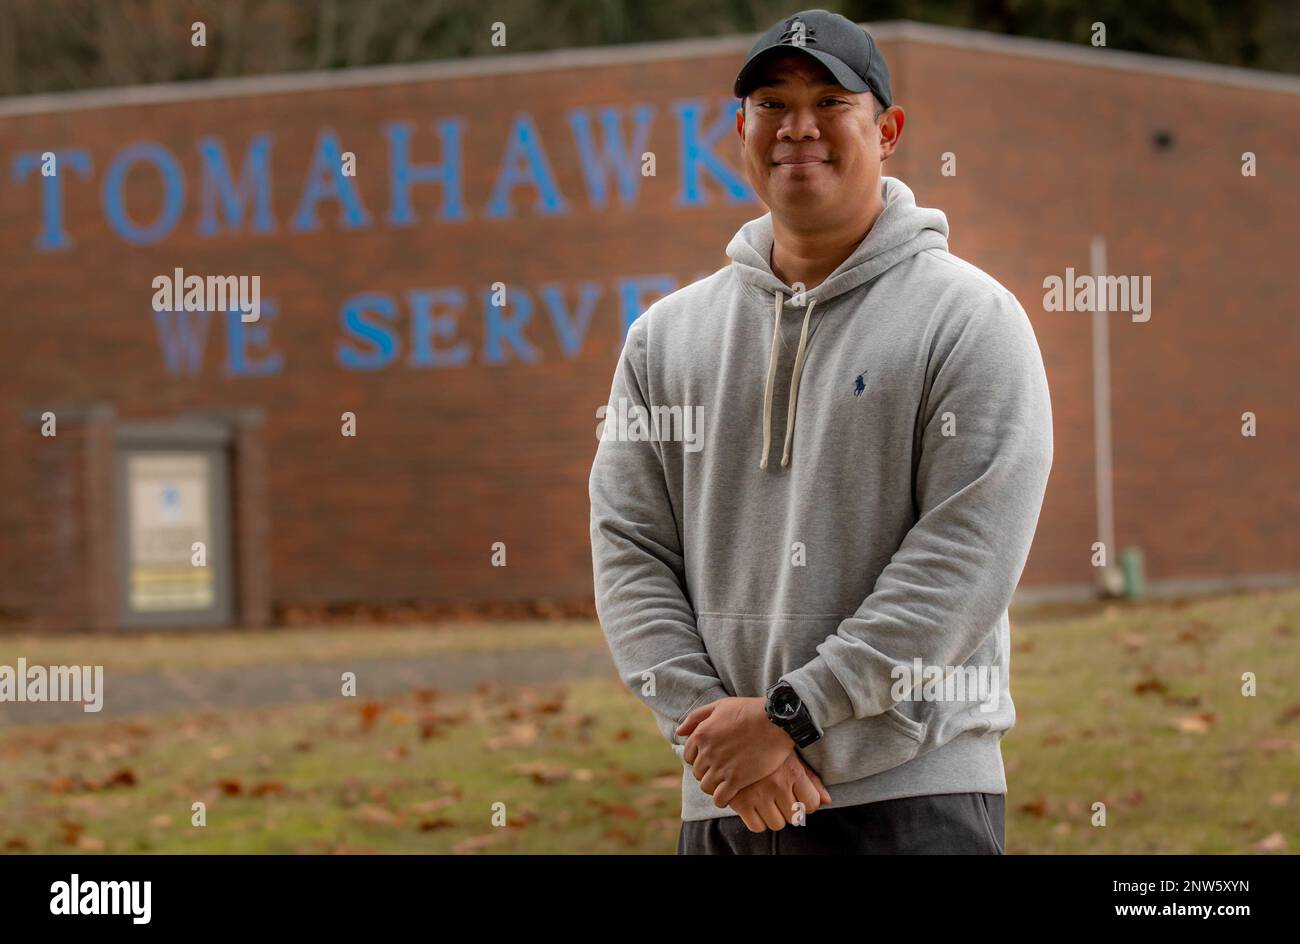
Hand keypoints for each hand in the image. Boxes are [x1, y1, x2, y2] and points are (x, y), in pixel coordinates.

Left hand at [677, 696, 794, 807]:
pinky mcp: (736, 780)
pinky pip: (719, 798)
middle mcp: (707, 752)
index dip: (699, 758)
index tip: (711, 759)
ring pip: (706, 786)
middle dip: (707, 772)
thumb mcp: (720, 706)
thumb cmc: (750, 710)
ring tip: (726, 783)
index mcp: (702, 734)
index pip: (689, 755)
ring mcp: (721, 767)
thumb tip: (679, 732)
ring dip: (714, 786)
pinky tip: (731, 794)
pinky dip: (722, 799)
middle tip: (722, 770)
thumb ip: (696, 717)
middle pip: (697, 772)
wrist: (777, 721)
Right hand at [729, 752, 832, 832]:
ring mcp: (757, 794)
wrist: (733, 736)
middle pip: (794, 817)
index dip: (806, 803)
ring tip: (767, 800)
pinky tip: (755, 806)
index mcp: (792, 771)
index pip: (811, 805)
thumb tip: (827, 801)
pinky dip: (757, 820)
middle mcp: (776, 784)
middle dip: (789, 809)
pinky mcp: (740, 802)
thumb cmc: (766, 746)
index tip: (798, 796)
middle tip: (779, 796)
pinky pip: (756, 826)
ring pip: (776, 824)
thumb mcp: (792, 757)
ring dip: (773, 816)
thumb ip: (811, 780)